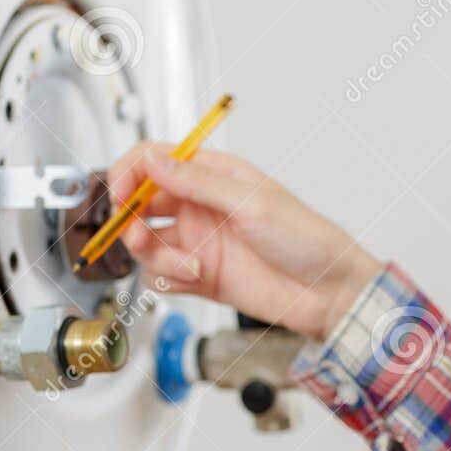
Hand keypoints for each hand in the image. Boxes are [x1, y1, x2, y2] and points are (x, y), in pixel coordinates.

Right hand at [107, 140, 382, 339]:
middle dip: (131, 220)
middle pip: (140, 204)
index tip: (121, 197)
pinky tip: (196, 278)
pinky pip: (162, 275)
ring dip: (157, 255)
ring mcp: (199, 241)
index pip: (152, 162)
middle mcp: (200, 206)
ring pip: (146, 244)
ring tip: (189, 265)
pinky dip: (169, 278)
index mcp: (213, 175)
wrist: (328, 292)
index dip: (129, 176)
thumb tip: (154, 158)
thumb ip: (198, 182)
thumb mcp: (251, 203)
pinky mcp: (200, 276)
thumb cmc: (306, 238)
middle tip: (139, 236)